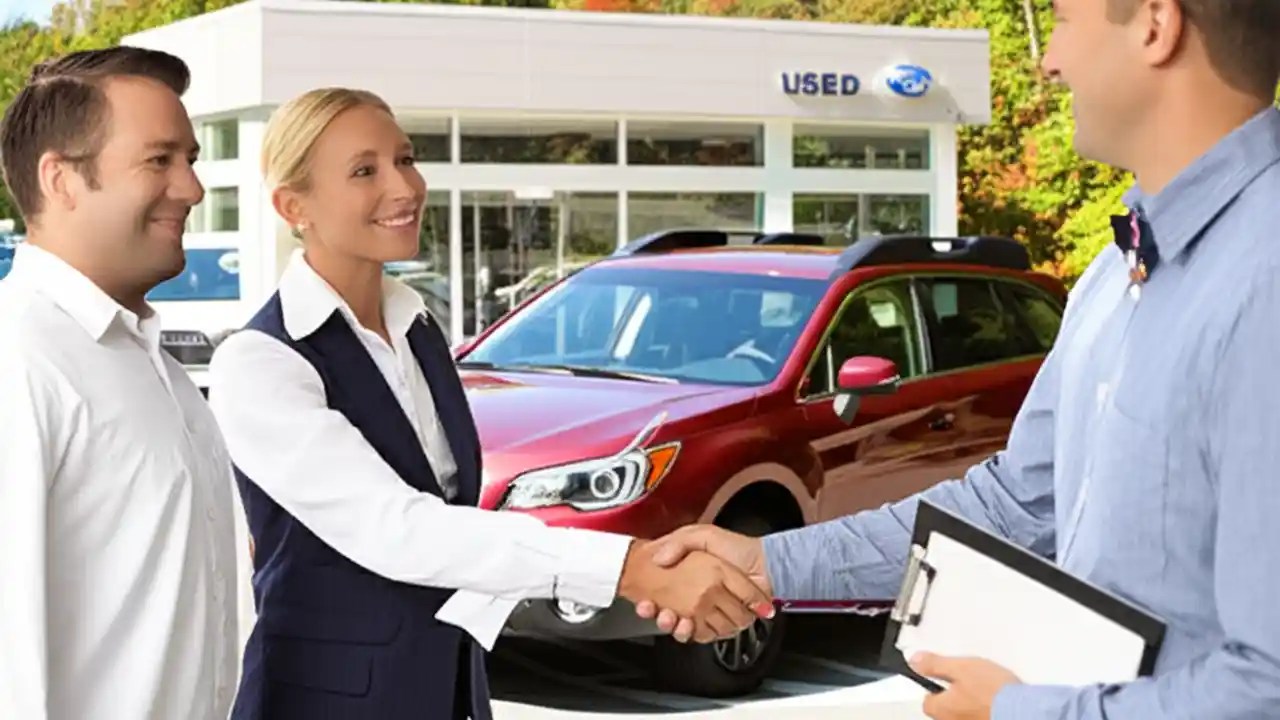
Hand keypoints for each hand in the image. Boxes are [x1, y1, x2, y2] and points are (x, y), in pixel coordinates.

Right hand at [616, 541, 771, 643]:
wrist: (764, 565)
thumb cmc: (736, 548)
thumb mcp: (703, 535)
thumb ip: (680, 542)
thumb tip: (658, 558)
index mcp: (689, 575)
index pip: (661, 591)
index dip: (649, 598)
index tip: (642, 600)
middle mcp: (696, 595)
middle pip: (668, 612)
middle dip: (657, 613)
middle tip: (650, 609)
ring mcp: (708, 611)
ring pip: (681, 625)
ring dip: (671, 624)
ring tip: (667, 617)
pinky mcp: (720, 623)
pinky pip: (701, 634)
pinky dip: (692, 633)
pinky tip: (685, 626)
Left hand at [910, 652, 1019, 719]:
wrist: (1023, 711)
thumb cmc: (993, 692)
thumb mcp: (960, 667)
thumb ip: (934, 664)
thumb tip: (915, 661)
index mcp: (942, 708)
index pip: (927, 701)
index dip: (934, 687)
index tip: (941, 677)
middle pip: (945, 710)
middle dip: (953, 697)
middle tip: (968, 682)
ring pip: (964, 714)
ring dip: (971, 704)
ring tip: (986, 690)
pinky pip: (980, 716)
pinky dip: (985, 711)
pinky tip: (997, 701)